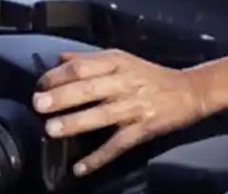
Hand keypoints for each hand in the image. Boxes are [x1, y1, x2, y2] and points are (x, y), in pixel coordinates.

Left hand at [32, 49, 208, 176]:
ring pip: (101, 116)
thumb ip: (89, 59)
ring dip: (75, 123)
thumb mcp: (122, 59)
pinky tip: (80, 167)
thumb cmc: (150, 76)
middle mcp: (125, 82)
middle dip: (61, 97)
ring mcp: (134, 107)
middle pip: (89, 89)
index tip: (40, 84)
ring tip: (52, 130)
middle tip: (38, 105)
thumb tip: (58, 59)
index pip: (82, 66)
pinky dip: (98, 157)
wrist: (189, 91)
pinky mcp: (143, 129)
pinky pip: (117, 145)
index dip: (58, 75)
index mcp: (117, 62)